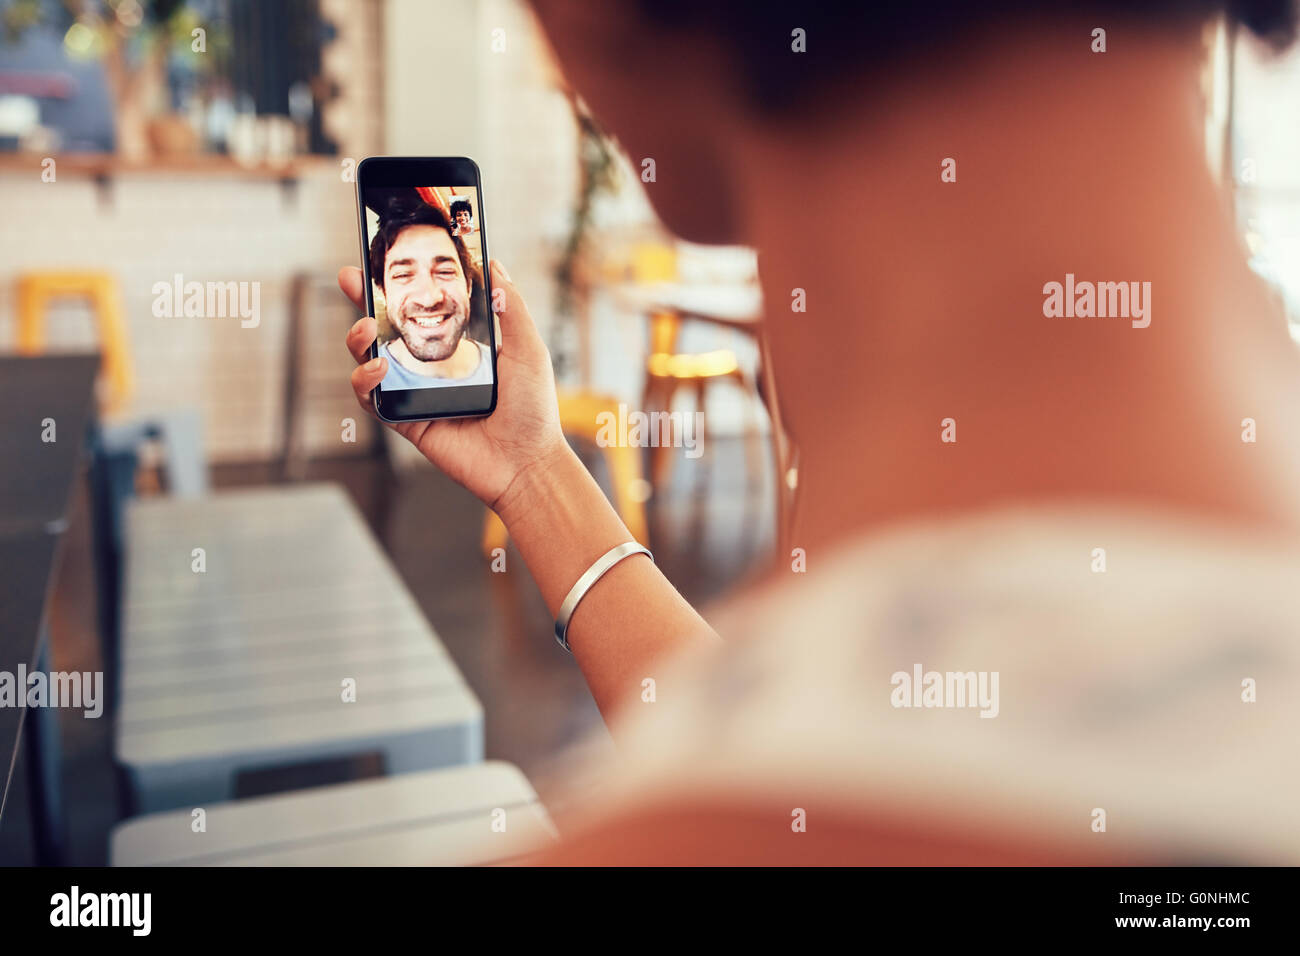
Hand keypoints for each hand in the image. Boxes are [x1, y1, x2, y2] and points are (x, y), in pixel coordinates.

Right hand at [339, 260, 567, 512]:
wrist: (526, 463)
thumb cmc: (533, 409)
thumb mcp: (527, 347)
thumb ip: (510, 306)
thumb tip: (492, 262)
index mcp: (458, 345)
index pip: (420, 307)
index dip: (399, 285)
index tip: (381, 259)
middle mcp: (432, 366)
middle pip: (386, 329)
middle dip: (361, 301)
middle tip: (349, 278)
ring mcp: (416, 393)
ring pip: (369, 361)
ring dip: (357, 340)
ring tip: (365, 329)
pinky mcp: (406, 421)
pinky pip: (372, 400)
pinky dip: (364, 382)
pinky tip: (377, 369)